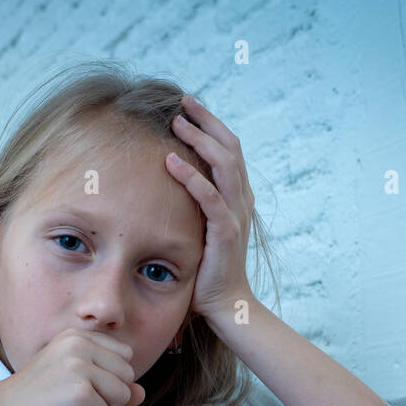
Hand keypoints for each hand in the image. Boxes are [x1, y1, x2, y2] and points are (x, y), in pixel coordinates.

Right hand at [0, 328, 145, 405]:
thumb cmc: (29, 401)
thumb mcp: (71, 382)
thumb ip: (110, 383)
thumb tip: (140, 392)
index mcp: (76, 336)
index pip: (125, 357)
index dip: (107, 379)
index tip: (75, 386)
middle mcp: (80, 344)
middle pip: (127, 377)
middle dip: (106, 396)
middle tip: (68, 400)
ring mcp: (81, 367)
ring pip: (120, 397)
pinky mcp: (81, 393)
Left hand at [165, 94, 255, 327]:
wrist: (226, 304)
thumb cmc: (208, 269)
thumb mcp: (201, 230)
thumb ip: (194, 207)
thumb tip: (164, 186)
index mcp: (237, 196)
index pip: (229, 149)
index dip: (212, 125)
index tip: (188, 106)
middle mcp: (241, 200)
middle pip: (231, 146)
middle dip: (207, 120)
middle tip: (183, 101)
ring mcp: (236, 215)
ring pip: (224, 164)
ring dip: (200, 139)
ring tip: (176, 122)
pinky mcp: (226, 232)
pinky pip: (210, 198)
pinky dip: (191, 177)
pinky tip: (171, 161)